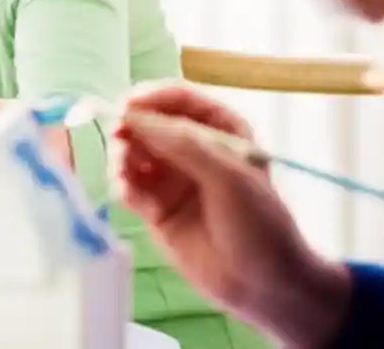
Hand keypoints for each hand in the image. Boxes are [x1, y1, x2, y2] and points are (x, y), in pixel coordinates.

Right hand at [116, 82, 350, 346]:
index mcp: (221, 129)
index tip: (127, 106)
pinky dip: (124, 188)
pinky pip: (129, 186)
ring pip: (132, 152)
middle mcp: (193, 148)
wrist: (264, 285)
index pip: (179, 99)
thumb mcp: (228, 177)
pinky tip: (138, 204)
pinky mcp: (156, 208)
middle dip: (131, 127)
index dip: (151, 97)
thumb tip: (136, 118)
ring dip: (123, 159)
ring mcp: (173, 178)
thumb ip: (183, 144)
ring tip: (128, 179)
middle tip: (119, 138)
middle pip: (148, 122)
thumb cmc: (259, 224)